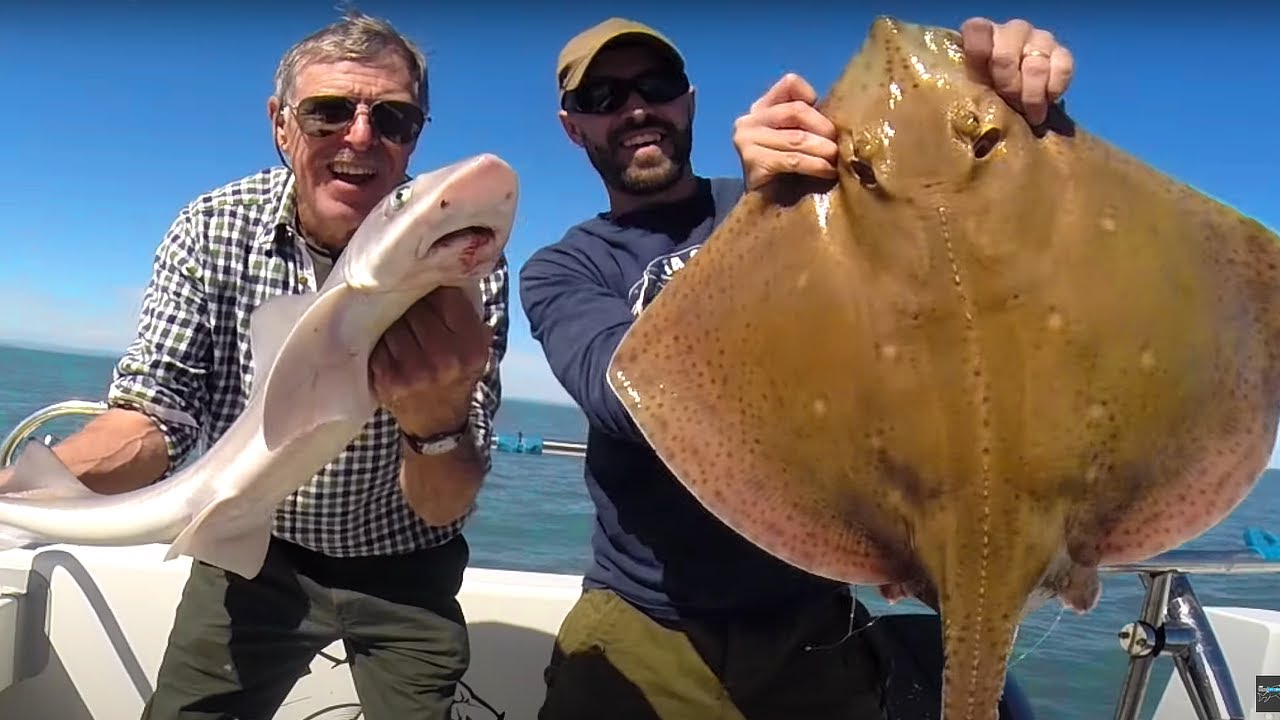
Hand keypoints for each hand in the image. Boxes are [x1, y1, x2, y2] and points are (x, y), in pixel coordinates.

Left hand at [369, 286, 491, 437]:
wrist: (439, 422)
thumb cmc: (457, 375)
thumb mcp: (476, 347)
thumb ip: (466, 313)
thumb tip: (446, 270)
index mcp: (472, 346)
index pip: (446, 295)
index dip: (434, 288)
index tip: (429, 289)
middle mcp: (446, 359)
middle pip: (416, 307)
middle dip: (411, 303)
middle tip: (409, 306)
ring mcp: (415, 371)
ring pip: (394, 323)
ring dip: (394, 321)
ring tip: (401, 327)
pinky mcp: (389, 381)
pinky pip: (379, 344)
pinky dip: (382, 341)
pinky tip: (390, 345)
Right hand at [731, 72, 838, 191]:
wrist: (764, 207)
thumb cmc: (786, 172)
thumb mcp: (795, 139)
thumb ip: (808, 122)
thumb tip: (844, 118)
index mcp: (761, 108)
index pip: (789, 84)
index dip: (812, 97)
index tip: (824, 121)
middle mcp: (749, 120)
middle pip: (796, 110)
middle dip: (823, 127)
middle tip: (838, 145)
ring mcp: (746, 140)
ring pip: (796, 138)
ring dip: (823, 149)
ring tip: (836, 160)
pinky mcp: (752, 162)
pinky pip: (792, 160)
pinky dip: (815, 165)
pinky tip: (827, 172)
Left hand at [960, 17, 1074, 125]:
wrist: (1018, 100)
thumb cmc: (989, 94)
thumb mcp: (972, 91)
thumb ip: (967, 87)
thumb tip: (970, 103)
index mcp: (982, 34)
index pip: (976, 30)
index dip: (978, 52)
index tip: (980, 80)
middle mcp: (1012, 31)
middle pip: (1006, 56)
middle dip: (1007, 87)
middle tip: (1009, 105)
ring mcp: (1039, 38)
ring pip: (1036, 66)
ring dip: (1031, 96)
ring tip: (1027, 113)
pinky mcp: (1061, 52)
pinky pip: (1063, 69)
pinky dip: (1053, 91)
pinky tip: (1047, 101)